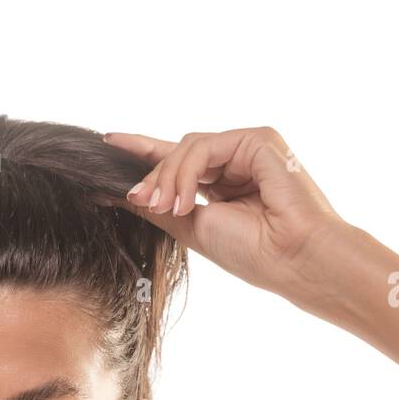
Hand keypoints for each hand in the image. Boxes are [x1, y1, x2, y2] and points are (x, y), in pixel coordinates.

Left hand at [103, 127, 349, 301]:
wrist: (291, 260)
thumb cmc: (252, 252)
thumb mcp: (190, 227)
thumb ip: (158, 206)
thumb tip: (118, 193)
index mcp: (224, 183)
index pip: (177, 160)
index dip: (142, 150)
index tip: (106, 141)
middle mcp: (237, 162)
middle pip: (178, 152)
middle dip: (153, 176)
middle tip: (137, 198)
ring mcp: (249, 148)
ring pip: (187, 146)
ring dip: (168, 177)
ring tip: (167, 207)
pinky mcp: (259, 139)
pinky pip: (205, 146)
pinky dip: (186, 171)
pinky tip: (185, 200)